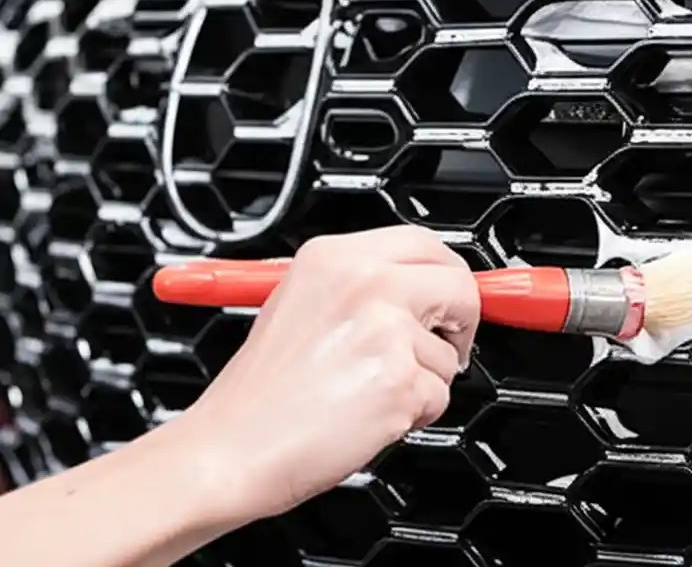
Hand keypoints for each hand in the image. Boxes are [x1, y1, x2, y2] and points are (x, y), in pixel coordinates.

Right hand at [175, 226, 479, 522]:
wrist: (228, 450)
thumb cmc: (257, 394)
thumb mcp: (298, 304)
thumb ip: (361, 287)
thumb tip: (422, 288)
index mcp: (334, 257)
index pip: (425, 244)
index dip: (446, 274)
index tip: (449, 298)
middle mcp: (364, 284)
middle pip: (458, 286)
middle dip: (460, 322)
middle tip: (441, 346)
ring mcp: (386, 331)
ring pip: (450, 353)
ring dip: (425, 379)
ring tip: (368, 392)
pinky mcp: (401, 381)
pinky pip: (440, 396)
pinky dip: (415, 413)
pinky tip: (370, 414)